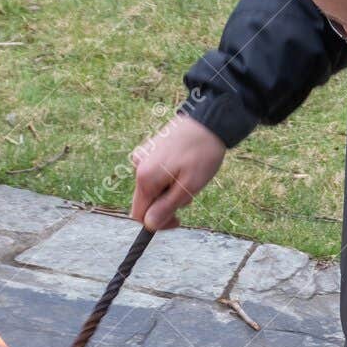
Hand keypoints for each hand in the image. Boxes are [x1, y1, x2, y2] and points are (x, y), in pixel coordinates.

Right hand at [128, 114, 226, 231]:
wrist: (208, 121)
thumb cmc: (201, 154)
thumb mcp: (188, 186)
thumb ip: (166, 207)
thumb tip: (149, 224)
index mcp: (145, 178)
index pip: (140, 214)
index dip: (158, 223)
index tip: (178, 220)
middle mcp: (138, 167)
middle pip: (146, 201)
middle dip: (167, 204)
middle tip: (190, 192)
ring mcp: (143, 157)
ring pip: (153, 188)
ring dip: (170, 190)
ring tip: (190, 176)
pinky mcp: (150, 151)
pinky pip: (155, 174)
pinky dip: (169, 177)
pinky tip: (183, 167)